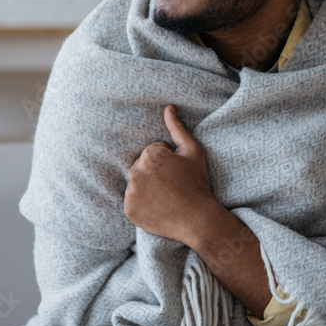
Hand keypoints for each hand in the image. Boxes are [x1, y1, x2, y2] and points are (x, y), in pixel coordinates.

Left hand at [124, 104, 218, 243]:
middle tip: (172, 186)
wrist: (197, 218)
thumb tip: (168, 107)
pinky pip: (132, 201)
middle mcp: (136, 171)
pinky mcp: (128, 209)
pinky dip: (141, 204)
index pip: (152, 153)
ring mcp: (131, 192)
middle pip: (141, 167)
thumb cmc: (197, 182)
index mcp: (150, 155)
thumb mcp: (192, 151)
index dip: (167, 162)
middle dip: (154, 173)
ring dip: (147, 188)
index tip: (177, 174)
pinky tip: (157, 207)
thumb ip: (177, 127)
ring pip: (136, 184)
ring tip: (165, 197)